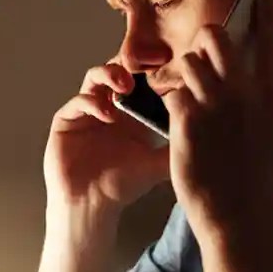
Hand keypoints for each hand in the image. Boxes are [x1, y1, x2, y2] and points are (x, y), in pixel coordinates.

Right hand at [44, 63, 169, 211]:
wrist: (92, 206)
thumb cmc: (123, 186)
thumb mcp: (157, 163)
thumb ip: (177, 146)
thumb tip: (206, 129)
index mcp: (129, 111)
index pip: (138, 78)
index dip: (149, 68)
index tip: (164, 65)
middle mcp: (106, 106)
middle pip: (115, 69)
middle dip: (128, 65)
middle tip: (142, 72)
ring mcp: (84, 112)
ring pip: (94, 78)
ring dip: (108, 75)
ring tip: (124, 86)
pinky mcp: (65, 121)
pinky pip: (77, 102)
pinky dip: (92, 102)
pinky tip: (107, 115)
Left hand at [162, 0, 272, 242]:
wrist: (237, 213)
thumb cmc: (271, 180)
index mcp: (272, 95)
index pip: (271, 40)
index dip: (268, 12)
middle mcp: (240, 94)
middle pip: (216, 38)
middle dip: (212, 36)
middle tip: (212, 48)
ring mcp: (209, 107)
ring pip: (189, 62)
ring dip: (190, 69)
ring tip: (194, 84)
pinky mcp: (183, 123)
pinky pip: (174, 94)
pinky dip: (177, 99)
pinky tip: (182, 112)